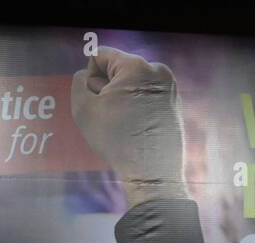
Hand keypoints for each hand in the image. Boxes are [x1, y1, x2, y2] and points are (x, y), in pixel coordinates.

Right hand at [70, 47, 188, 208]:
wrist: (152, 173)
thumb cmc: (117, 141)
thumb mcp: (83, 109)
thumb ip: (78, 83)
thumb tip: (86, 76)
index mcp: (136, 66)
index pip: (100, 56)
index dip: (90, 79)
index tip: (98, 102)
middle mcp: (157, 71)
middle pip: (118, 68)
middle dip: (108, 88)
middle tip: (112, 117)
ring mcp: (170, 86)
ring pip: (133, 83)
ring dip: (122, 98)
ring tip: (126, 124)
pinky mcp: (175, 102)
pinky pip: (147, 96)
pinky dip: (138, 107)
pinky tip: (137, 127)